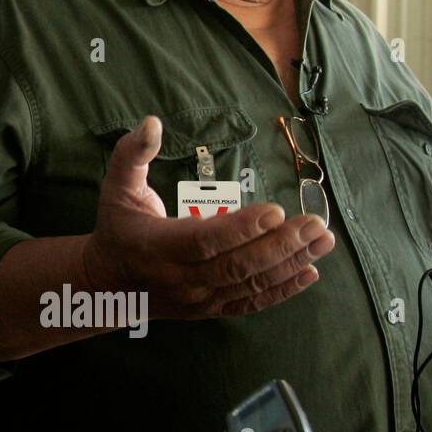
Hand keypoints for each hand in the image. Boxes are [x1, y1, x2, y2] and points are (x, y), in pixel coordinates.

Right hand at [83, 116, 334, 318]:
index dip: (240, 228)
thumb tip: (152, 122)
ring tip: (323, 241)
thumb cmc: (116, 227)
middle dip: (280, 245)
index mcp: (156, 246)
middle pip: (235, 266)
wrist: (109, 285)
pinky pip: (250, 303)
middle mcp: (179, 278)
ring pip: (249, 284)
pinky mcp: (210, 309)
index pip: (204, 241)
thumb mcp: (116, 187)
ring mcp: (197, 298)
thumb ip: (131, 154)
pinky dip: (282, 290)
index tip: (275, 209)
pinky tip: (309, 273)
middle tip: (314, 223)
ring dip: (290, 264)